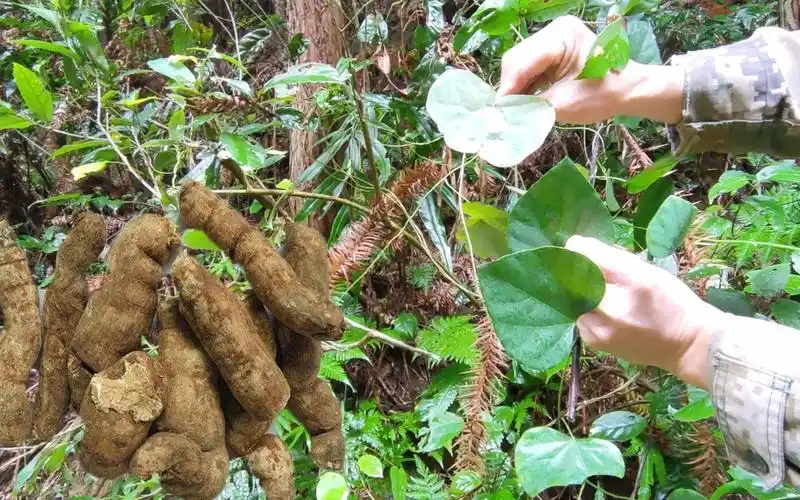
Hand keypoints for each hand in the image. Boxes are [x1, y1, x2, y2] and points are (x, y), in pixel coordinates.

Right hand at [497, 16, 683, 124]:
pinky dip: (524, 86)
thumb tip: (505, 114)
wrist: (628, 91)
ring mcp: (551, 39)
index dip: (510, 86)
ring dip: (515, 88)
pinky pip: (528, 67)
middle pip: (517, 59)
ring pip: (519, 64)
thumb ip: (533, 106)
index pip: (524, 60)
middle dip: (510, 86)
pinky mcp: (551, 51)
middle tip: (504, 113)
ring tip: (513, 109)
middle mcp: (553, 30)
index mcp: (562, 35)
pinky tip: (524, 101)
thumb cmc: (604, 96)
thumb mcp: (565, 104)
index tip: (499, 110)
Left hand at [565, 235, 721, 388]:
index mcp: (633, 282)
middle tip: (601, 276)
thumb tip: (574, 244)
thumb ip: (611, 257)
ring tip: (609, 298)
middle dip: (582, 273)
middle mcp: (613, 309)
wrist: (687, 345)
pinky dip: (589, 311)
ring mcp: (601, 330)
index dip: (579, 250)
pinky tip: (609, 314)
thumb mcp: (649, 271)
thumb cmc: (671, 302)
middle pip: (576, 280)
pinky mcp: (595, 342)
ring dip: (585, 294)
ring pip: (575, 299)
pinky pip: (581, 317)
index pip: (588, 258)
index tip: (580, 247)